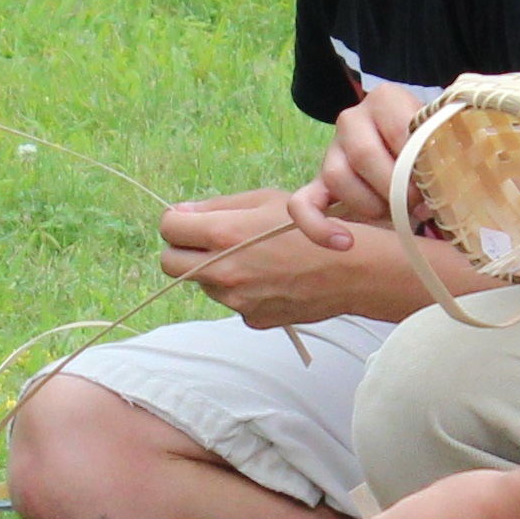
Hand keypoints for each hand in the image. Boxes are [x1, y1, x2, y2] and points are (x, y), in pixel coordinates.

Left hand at [160, 188, 402, 329]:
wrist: (350, 269)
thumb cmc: (311, 227)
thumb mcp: (265, 200)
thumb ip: (218, 206)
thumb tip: (182, 212)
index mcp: (223, 234)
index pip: (169, 228)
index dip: (176, 220)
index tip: (187, 220)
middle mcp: (222, 271)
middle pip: (170, 264)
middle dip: (182, 250)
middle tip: (205, 241)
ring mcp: (235, 300)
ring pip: (204, 283)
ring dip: (215, 270)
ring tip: (253, 258)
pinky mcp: (250, 318)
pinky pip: (232, 302)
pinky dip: (242, 290)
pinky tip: (270, 278)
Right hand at [305, 81, 430, 231]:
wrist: (409, 152)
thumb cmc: (429, 148)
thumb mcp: (442, 143)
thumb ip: (442, 158)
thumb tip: (436, 194)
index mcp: (386, 99)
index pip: (398, 131)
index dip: (416, 166)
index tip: (433, 186)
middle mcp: (352, 118)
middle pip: (364, 155)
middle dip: (394, 189)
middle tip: (416, 204)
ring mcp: (332, 150)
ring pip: (336, 177)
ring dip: (369, 205)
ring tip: (393, 212)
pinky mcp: (318, 182)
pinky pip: (302, 204)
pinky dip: (318, 227)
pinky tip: (344, 242)